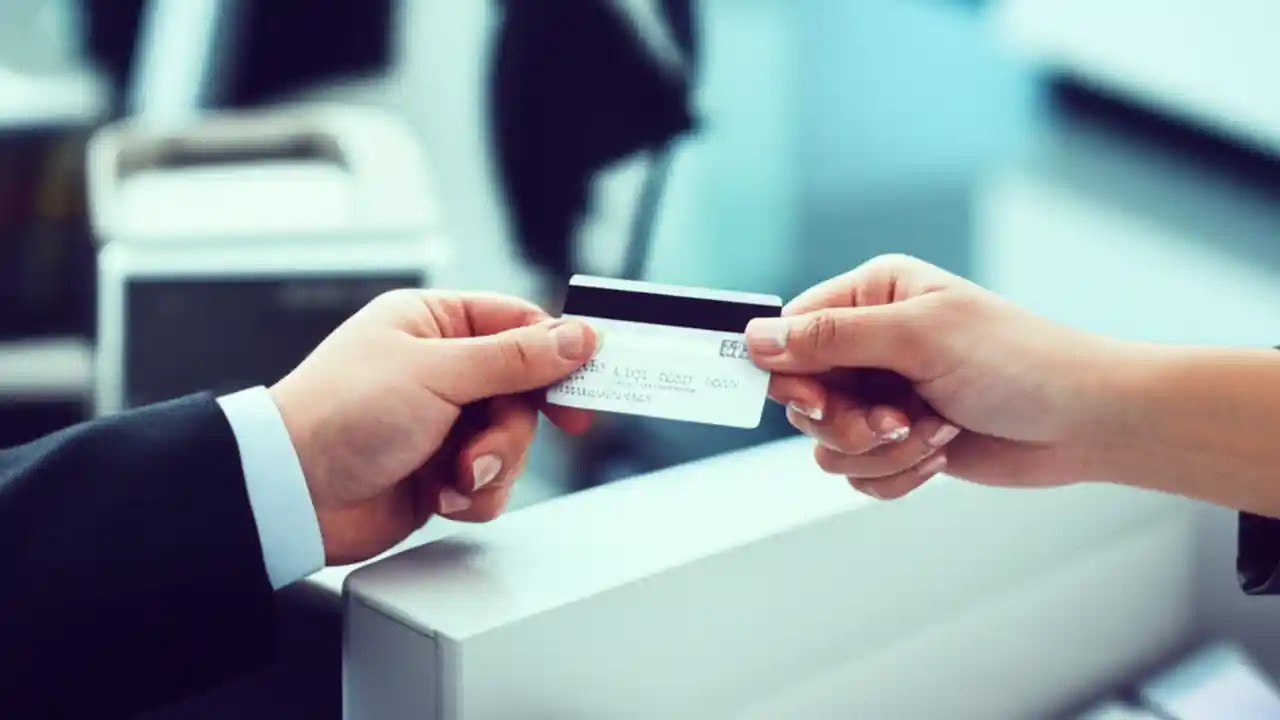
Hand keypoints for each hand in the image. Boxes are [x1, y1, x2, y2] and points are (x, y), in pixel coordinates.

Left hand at [268, 290, 596, 563]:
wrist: (291, 493)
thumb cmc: (341, 414)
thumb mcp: (438, 373)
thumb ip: (516, 357)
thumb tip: (578, 335)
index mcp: (434, 323)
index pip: (520, 325)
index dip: (558, 355)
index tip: (587, 383)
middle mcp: (441, 368)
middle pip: (524, 392)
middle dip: (510, 430)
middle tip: (488, 447)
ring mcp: (443, 421)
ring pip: (513, 442)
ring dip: (491, 466)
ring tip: (453, 476)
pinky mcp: (441, 470)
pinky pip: (491, 481)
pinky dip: (474, 494)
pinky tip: (441, 495)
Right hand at [746, 255, 1122, 499]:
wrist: (1084, 422)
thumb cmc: (1018, 361)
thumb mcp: (919, 336)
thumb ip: (831, 338)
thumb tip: (755, 339)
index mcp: (872, 296)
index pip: (791, 331)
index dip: (790, 372)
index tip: (817, 400)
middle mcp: (871, 343)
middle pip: (801, 394)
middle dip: (844, 420)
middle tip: (890, 422)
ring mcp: (883, 395)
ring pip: (826, 441)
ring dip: (878, 449)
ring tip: (931, 432)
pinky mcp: (899, 440)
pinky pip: (858, 471)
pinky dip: (897, 471)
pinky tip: (941, 450)